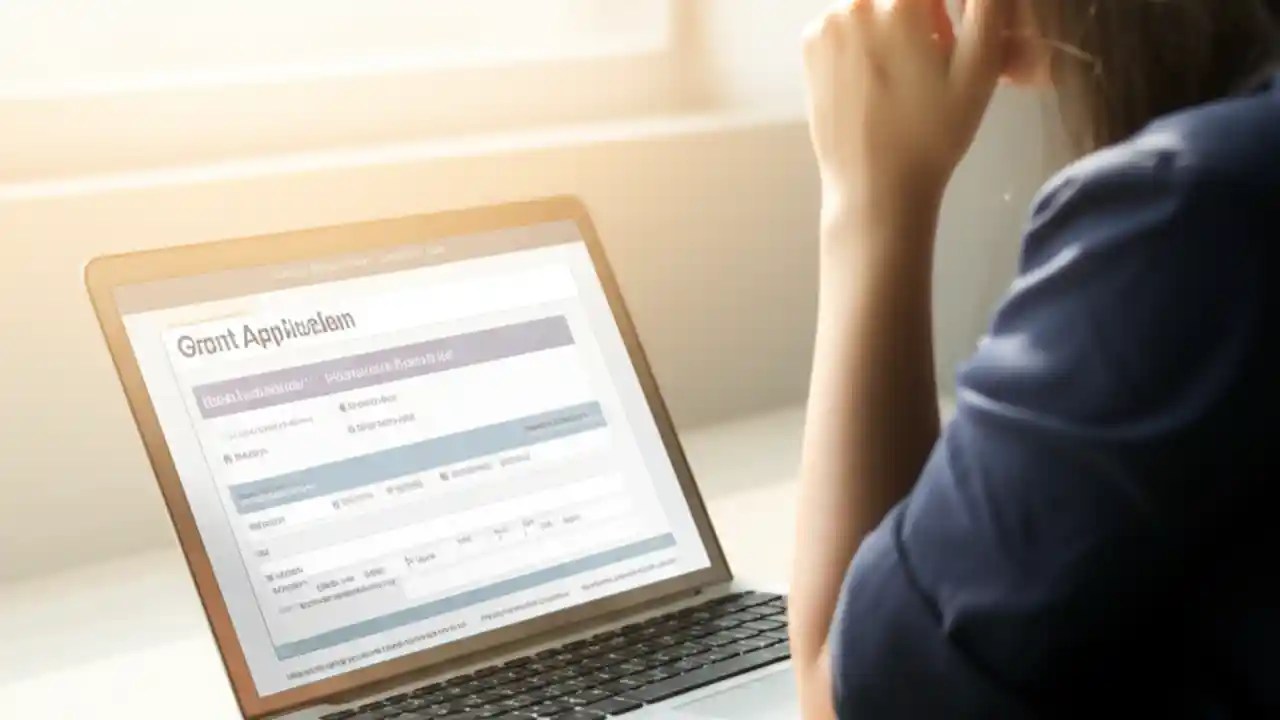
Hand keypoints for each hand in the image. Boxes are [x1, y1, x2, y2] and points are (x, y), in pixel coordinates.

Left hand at [803, 0, 1010, 218]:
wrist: (874, 187)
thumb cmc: (933, 133)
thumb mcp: (978, 70)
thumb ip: (987, 10)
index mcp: (899, 2)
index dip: (946, 11)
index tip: (949, 38)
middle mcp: (855, 3)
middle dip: (922, 12)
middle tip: (934, 54)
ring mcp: (826, 23)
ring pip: (872, 3)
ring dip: (893, 20)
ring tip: (905, 72)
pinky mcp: (810, 45)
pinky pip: (847, 20)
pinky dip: (864, 34)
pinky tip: (877, 77)